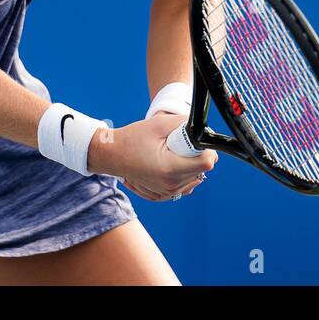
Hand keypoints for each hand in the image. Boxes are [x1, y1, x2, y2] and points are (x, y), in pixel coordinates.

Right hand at [92, 111, 215, 201]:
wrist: (112, 155)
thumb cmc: (133, 138)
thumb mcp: (159, 124)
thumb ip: (185, 124)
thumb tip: (203, 130)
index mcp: (170, 168)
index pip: (207, 163)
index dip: (206, 149)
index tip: (194, 141)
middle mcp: (170, 185)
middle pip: (202, 169)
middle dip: (196, 154)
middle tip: (177, 144)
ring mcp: (167, 193)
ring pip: (196, 177)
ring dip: (189, 164)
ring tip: (170, 154)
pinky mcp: (164, 196)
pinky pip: (186, 184)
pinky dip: (182, 173)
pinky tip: (169, 163)